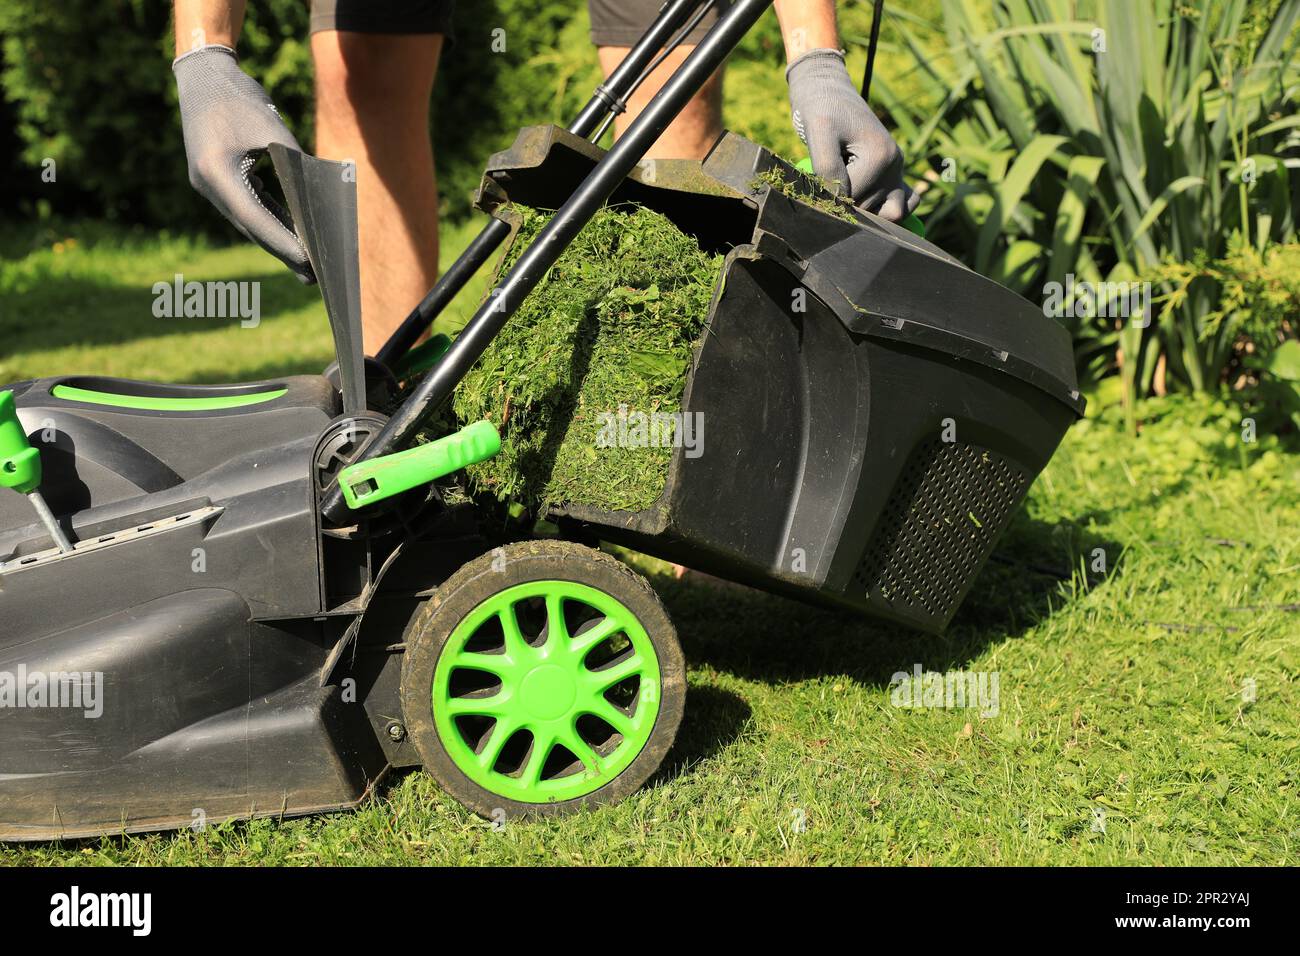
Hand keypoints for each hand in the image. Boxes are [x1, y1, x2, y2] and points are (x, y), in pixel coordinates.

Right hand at [173, 45, 313, 281]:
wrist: (204, 76)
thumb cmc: (241, 98)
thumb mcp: (274, 131)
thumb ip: (295, 168)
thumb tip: (320, 204)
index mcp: (217, 172)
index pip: (256, 218)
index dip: (283, 242)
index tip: (309, 261)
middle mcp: (208, 184)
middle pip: (252, 227)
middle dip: (283, 251)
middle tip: (313, 276)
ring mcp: (208, 184)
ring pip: (249, 220)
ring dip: (276, 240)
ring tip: (306, 264)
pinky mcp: (215, 179)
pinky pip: (246, 206)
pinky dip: (268, 220)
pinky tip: (290, 234)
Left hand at [786, 48, 918, 222]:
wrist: (828, 91)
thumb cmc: (821, 109)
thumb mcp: (819, 134)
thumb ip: (828, 169)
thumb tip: (841, 203)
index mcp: (880, 156)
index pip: (853, 201)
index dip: (829, 198)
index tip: (815, 182)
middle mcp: (895, 164)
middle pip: (868, 210)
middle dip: (844, 202)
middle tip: (827, 179)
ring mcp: (898, 169)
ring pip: (887, 215)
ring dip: (863, 209)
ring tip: (843, 188)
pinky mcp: (894, 171)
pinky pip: (905, 204)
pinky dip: (888, 210)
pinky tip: (867, 202)